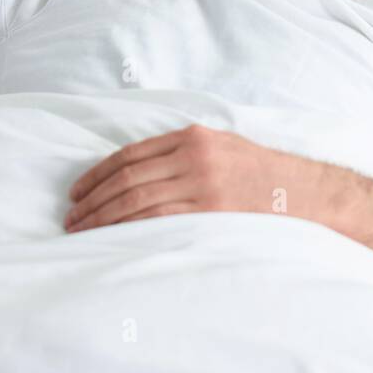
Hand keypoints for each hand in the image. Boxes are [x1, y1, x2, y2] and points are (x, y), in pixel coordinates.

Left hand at [64, 124, 312, 231]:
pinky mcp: (209, 211)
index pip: (130, 155)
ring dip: (103, 216)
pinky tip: (112, 235)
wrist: (301, 192)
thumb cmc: (260, 170)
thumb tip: (138, 166)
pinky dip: (128, 228)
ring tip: (82, 229)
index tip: (77, 191)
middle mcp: (192, 157)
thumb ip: (183, 149)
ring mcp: (201, 185)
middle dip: (93, 199)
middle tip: (71, 216)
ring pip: (136, 201)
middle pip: (127, 179)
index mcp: (191, 136)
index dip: (97, 174)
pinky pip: (157, 220)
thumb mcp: (221, 143)